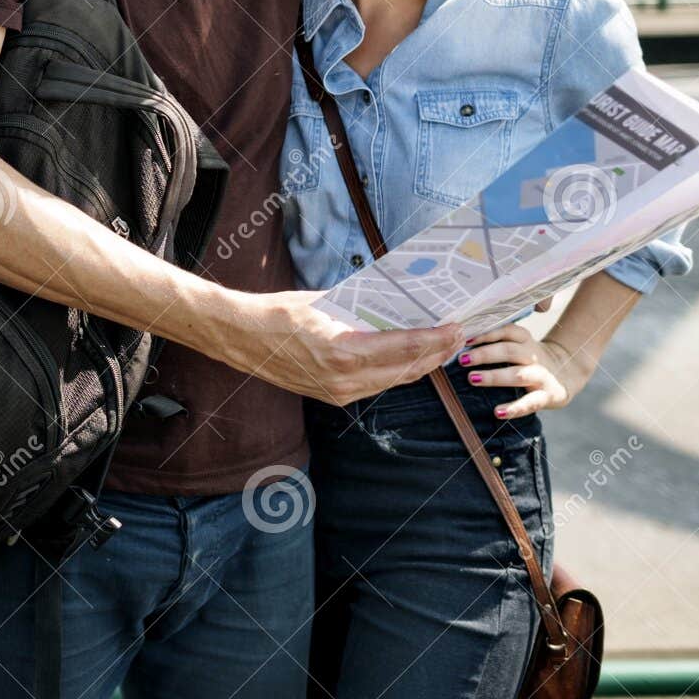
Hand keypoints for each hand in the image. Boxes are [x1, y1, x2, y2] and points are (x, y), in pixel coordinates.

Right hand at [217, 290, 464, 404]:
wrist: (241, 338)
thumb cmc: (277, 314)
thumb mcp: (325, 301)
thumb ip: (362, 307)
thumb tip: (397, 302)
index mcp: (343, 353)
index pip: (404, 349)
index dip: (434, 340)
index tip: (455, 327)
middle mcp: (344, 381)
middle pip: (405, 371)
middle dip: (436, 353)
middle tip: (457, 335)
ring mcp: (338, 393)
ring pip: (393, 382)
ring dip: (420, 365)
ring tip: (440, 346)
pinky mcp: (332, 396)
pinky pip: (375, 385)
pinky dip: (397, 372)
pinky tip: (408, 359)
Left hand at [457, 326, 596, 418]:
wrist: (568, 372)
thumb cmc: (530, 358)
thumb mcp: (519, 345)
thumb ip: (497, 342)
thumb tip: (459, 341)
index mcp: (525, 340)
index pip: (506, 331)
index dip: (487, 333)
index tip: (465, 338)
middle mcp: (533, 355)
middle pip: (509, 351)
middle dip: (485, 354)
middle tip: (462, 359)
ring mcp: (542, 376)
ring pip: (518, 374)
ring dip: (494, 376)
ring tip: (472, 378)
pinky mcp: (548, 396)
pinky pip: (530, 402)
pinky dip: (514, 408)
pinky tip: (497, 412)